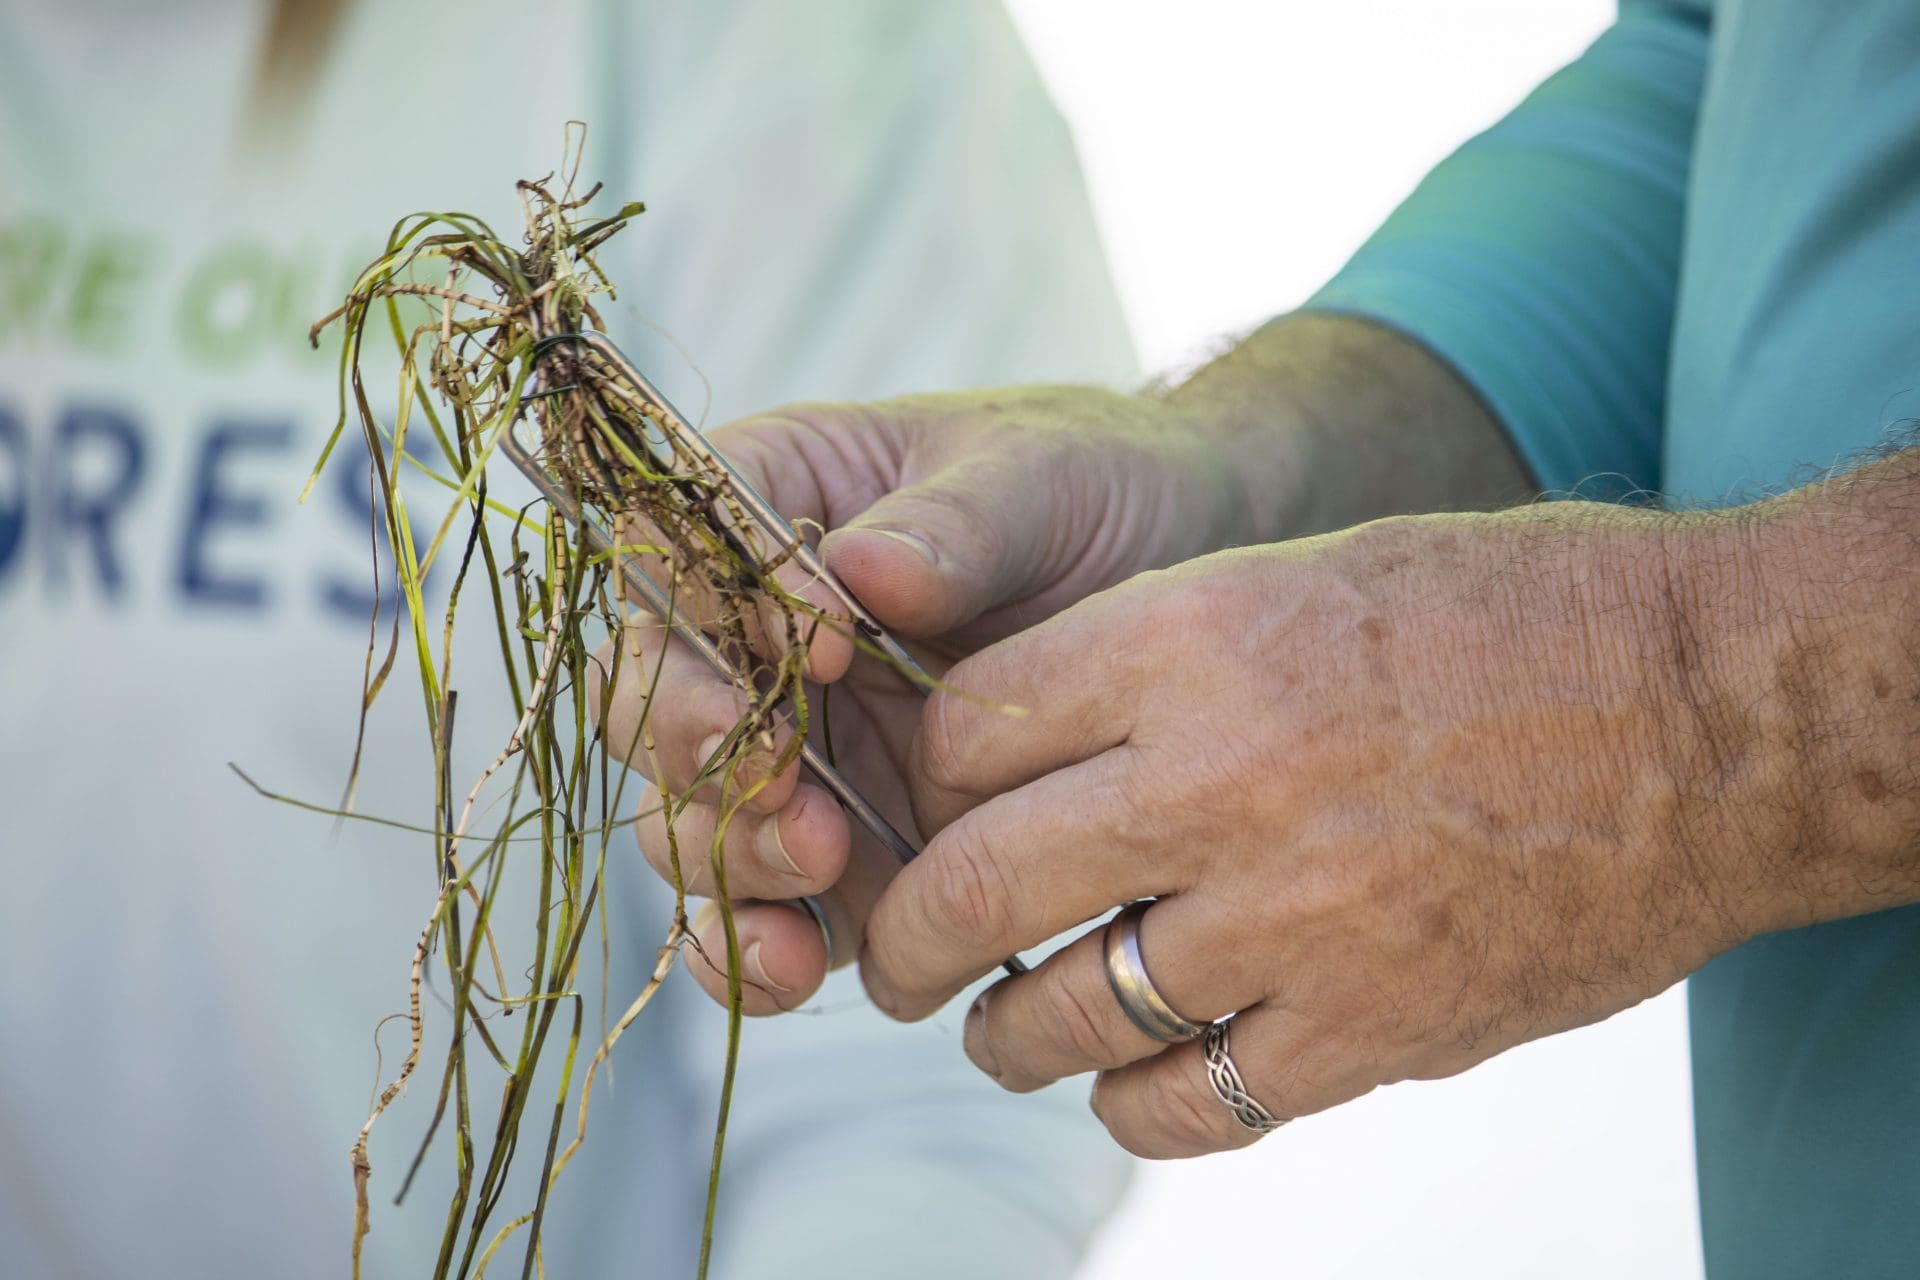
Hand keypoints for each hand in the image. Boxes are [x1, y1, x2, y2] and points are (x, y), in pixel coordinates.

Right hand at [593, 384, 1266, 1011]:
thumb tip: (858, 567)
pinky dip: (759, 949)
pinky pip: (763, 912)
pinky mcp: (838, 849)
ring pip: (690, 821)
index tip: (818, 647)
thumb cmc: (1088, 487)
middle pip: (650, 707)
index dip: (706, 616)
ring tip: (820, 861)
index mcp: (768, 508)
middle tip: (791, 783)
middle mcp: (749, 641)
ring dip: (730, 856)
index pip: (671, 561)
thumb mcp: (1033, 478)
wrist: (1183, 565)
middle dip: (702, 756)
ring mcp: (789, 752)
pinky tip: (795, 965)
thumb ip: (951, 525)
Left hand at [858, 503, 1796, 1156]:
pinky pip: (1191, 1101)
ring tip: (1001, 1029)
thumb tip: (1033, 756)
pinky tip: (1129, 1082)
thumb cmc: (1512, 614)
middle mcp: (1223, 779)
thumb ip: (1159, 663)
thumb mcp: (1307, 574)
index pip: (969, 728)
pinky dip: (1136, 1102)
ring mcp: (1298, 917)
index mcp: (1198, 638)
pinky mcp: (1374, 1027)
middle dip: (909, 938)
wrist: (1718, 708)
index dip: (929, 777)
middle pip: (977, 884)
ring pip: (1066, 1014)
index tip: (933, 810)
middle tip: (897, 962)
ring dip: (1009, 1033)